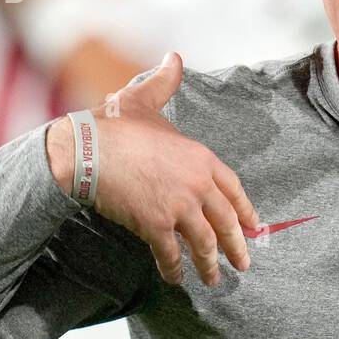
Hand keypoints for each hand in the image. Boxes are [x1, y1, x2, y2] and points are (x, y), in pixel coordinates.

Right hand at [46, 52, 258, 286]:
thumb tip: (172, 58)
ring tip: (214, 280)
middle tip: (244, 264)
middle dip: (236, 246)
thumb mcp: (145, 99)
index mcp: (200, 157)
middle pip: (225, 221)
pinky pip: (170, 254)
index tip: (253, 227)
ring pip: (203, 243)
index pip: (233, 189)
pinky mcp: (155, 224)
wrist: (85, 149)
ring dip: (209, 265)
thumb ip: (164, 83)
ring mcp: (178, 205)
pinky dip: (174, 269)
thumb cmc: (114, 125)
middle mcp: (196, 183)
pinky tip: (175, 278)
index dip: (245, 211)